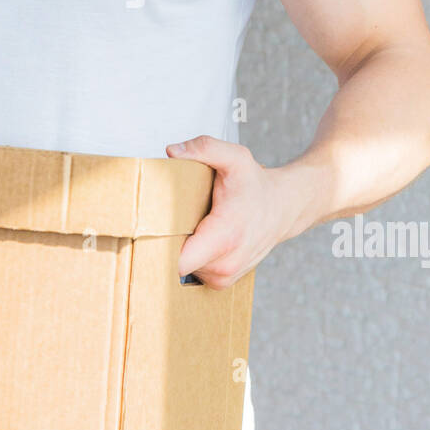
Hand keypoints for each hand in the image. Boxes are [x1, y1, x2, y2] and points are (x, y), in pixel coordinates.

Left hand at [164, 135, 309, 288]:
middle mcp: (225, 263)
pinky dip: (190, 257)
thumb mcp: (235, 157)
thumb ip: (204, 148)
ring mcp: (224, 275)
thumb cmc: (257, 185)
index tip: (145, 232)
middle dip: (162, 244)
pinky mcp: (223, 280)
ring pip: (181, 269)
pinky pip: (193, 272)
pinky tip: (196, 238)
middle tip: (160, 221)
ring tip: (185, 226)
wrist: (284, 208)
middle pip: (173, 264)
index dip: (156, 247)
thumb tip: (172, 151)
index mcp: (225, 236)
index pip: (178, 261)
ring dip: (177, 250)